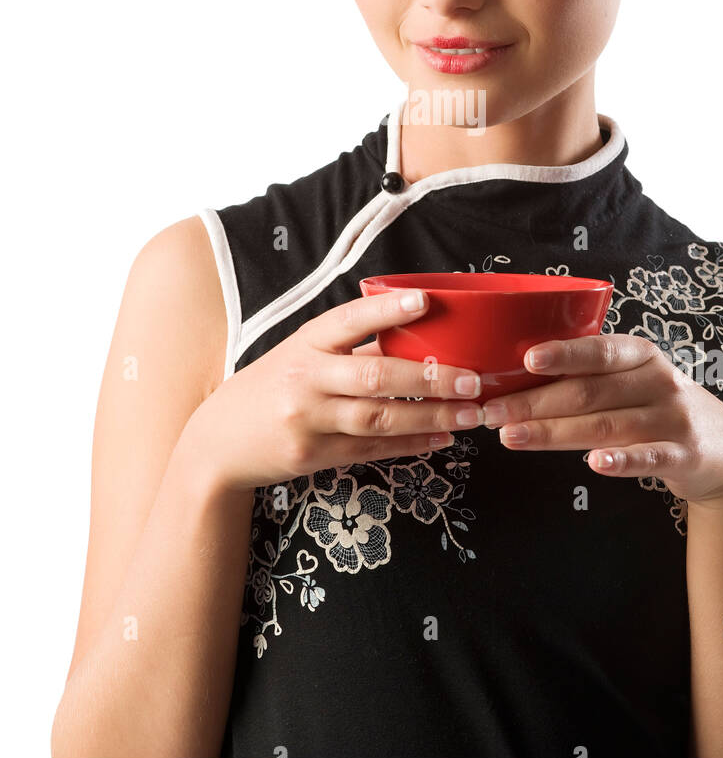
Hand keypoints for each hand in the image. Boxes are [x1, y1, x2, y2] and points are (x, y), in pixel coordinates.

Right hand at [184, 289, 485, 491]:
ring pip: (379, 418)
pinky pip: (371, 450)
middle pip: (375, 376)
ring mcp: (307, 420)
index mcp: (304, 343)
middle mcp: (305, 379)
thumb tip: (413, 332)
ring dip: (430, 417)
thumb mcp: (299, 355)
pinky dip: (410, 445)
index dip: (387, 310)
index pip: (348, 320)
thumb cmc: (268, 389)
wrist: (216, 444)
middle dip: (429, 378)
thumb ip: (349, 346)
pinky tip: (440, 440)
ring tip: (469, 414)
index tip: (425, 301)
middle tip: (471, 379)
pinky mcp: (312, 456)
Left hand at [480, 333, 722, 505]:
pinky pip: (648, 457)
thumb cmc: (656, 407)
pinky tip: (594, 464)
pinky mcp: (683, 454)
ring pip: (607, 425)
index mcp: (641, 355)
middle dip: (535, 402)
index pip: (599, 350)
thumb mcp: (632, 381)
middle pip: (589, 392)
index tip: (526, 360)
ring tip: (513, 438)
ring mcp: (672, 418)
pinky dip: (621, 461)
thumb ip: (589, 378)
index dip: (564, 353)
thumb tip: (516, 377)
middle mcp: (658, 381)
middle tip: (492, 413)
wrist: (722, 450)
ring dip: (555, 432)